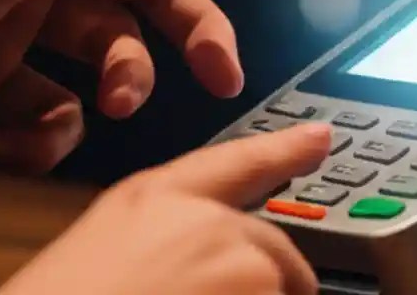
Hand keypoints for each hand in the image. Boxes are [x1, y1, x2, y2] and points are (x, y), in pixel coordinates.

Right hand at [0, 124, 329, 294]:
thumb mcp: (96, 265)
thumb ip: (161, 251)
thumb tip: (200, 273)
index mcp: (150, 201)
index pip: (232, 164)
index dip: (282, 149)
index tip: (320, 137)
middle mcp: (204, 220)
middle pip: (273, 255)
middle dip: (260, 294)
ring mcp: (240, 263)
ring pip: (279, 293)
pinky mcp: (258, 290)